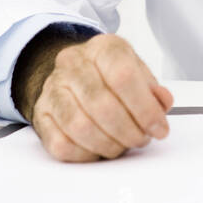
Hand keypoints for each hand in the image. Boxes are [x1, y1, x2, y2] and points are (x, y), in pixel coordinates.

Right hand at [22, 32, 173, 161]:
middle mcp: (73, 63)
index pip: (124, 77)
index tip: (158, 128)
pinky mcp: (41, 114)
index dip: (145, 109)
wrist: (73, 76)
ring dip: (108, 144)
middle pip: (102, 105)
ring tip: (122, 144)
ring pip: (80, 127)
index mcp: (103, 48)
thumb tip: (161, 103)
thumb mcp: (138, 73)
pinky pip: (61, 144)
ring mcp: (53, 88)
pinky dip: (86, 154)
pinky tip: (98, 148)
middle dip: (128, 131)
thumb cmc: (109, 77)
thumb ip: (153, 91)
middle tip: (141, 139)